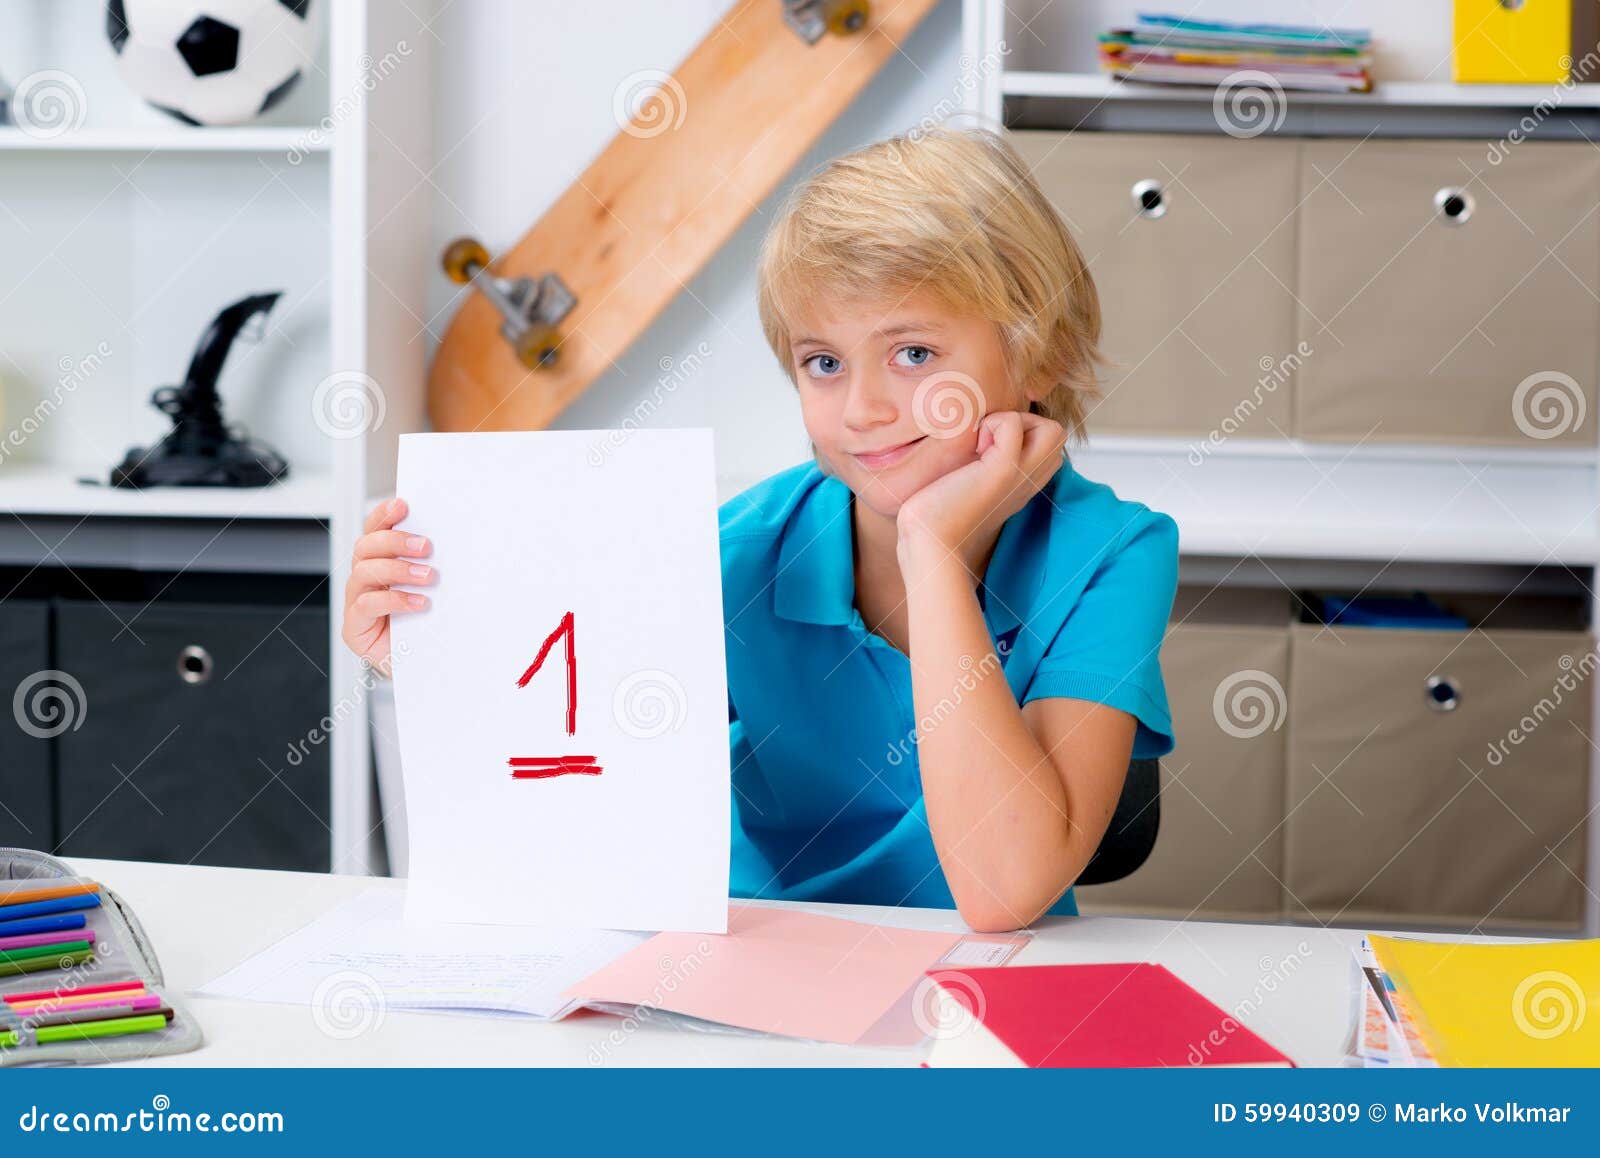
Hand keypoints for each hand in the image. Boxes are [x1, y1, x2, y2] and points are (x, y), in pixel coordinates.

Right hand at [341, 497, 432, 673]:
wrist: (428, 669)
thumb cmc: (430, 626)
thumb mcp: (437, 590)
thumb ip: (433, 565)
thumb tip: (457, 540)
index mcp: (382, 563)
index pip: (375, 531)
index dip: (384, 515)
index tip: (403, 505)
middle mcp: (365, 581)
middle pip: (366, 547)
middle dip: (395, 541)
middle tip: (426, 546)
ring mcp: (357, 603)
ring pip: (364, 572)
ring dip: (397, 569)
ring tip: (428, 577)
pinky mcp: (355, 628)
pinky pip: (366, 605)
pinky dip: (393, 600)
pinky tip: (418, 602)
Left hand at [895, 410, 1065, 579]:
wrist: (930, 546)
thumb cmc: (936, 523)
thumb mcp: (963, 491)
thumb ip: (975, 472)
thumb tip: (971, 448)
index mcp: (1020, 487)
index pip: (1047, 448)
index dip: (1023, 434)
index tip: (989, 447)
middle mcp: (1027, 482)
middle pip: (1057, 437)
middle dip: (1025, 424)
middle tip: (990, 440)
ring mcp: (1020, 477)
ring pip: (1053, 430)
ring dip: (1017, 421)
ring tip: (985, 441)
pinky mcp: (1003, 470)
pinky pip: (1013, 423)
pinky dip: (994, 422)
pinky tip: (974, 445)